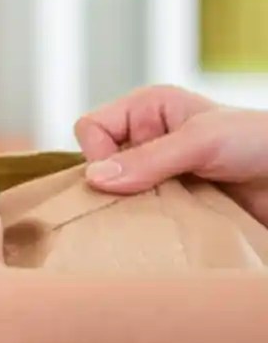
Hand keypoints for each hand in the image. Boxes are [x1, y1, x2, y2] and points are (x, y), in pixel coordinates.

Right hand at [74, 85, 267, 221]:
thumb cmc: (260, 142)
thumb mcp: (202, 141)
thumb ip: (148, 158)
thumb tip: (94, 178)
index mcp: (148, 110)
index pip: (92, 128)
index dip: (98, 153)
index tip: (122, 177)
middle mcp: (149, 140)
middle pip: (100, 166)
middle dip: (113, 190)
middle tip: (136, 207)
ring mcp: (161, 174)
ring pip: (119, 195)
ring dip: (133, 211)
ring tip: (156, 221)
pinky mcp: (175, 204)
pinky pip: (143, 217)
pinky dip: (150, 226)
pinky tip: (166, 232)